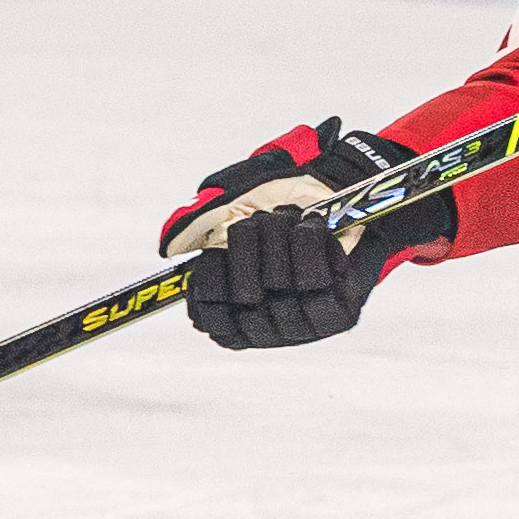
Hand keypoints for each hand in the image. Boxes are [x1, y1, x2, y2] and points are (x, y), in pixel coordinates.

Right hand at [159, 119, 443, 351]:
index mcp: (236, 311)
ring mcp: (303, 326)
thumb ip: (198, 221)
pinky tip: (312, 226)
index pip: (208, 316)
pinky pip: (313, 279)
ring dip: (280, 235)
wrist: (347, 192)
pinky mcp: (338, 314)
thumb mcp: (234, 199)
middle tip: (265, 222)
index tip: (220, 246)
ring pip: (276, 284)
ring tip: (292, 220)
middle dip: (249, 241)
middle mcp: (267, 326)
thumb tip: (170, 247)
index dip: (210, 276)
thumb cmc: (287, 199)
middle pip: (242, 295)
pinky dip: (307, 241)